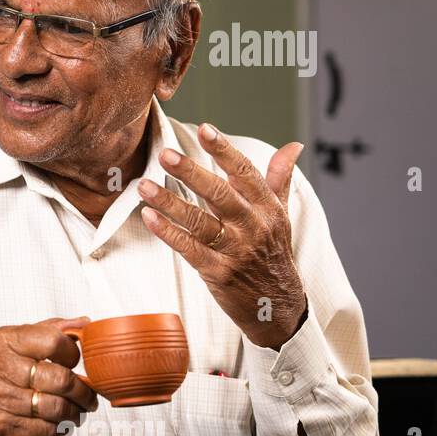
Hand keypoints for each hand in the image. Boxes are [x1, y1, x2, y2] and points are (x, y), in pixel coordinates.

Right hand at [0, 318, 98, 435]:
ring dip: (76, 413)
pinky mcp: (2, 427)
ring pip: (58, 408)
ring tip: (76, 411)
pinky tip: (59, 424)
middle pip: (61, 379)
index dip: (73, 354)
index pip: (54, 341)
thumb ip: (48, 331)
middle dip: (83, 391)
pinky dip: (61, 429)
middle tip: (88, 396)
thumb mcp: (13, 345)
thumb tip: (84, 324)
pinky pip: (48, 430)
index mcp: (3, 342)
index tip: (75, 363)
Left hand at [138, 122, 306, 349]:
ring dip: (170, 203)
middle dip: (191, 173)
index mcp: (268, 209)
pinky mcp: (218, 272)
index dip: (225, 150)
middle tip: (165, 155)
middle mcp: (253, 227)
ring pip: (200, 222)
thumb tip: (292, 145)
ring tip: (144, 185)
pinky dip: (169, 234)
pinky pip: (190, 249)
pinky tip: (150, 218)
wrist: (277, 306)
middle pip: (220, 194)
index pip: (245, 173)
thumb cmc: (274, 255)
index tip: (206, 129)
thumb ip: (278, 179)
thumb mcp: (281, 216)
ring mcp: (235, 251)